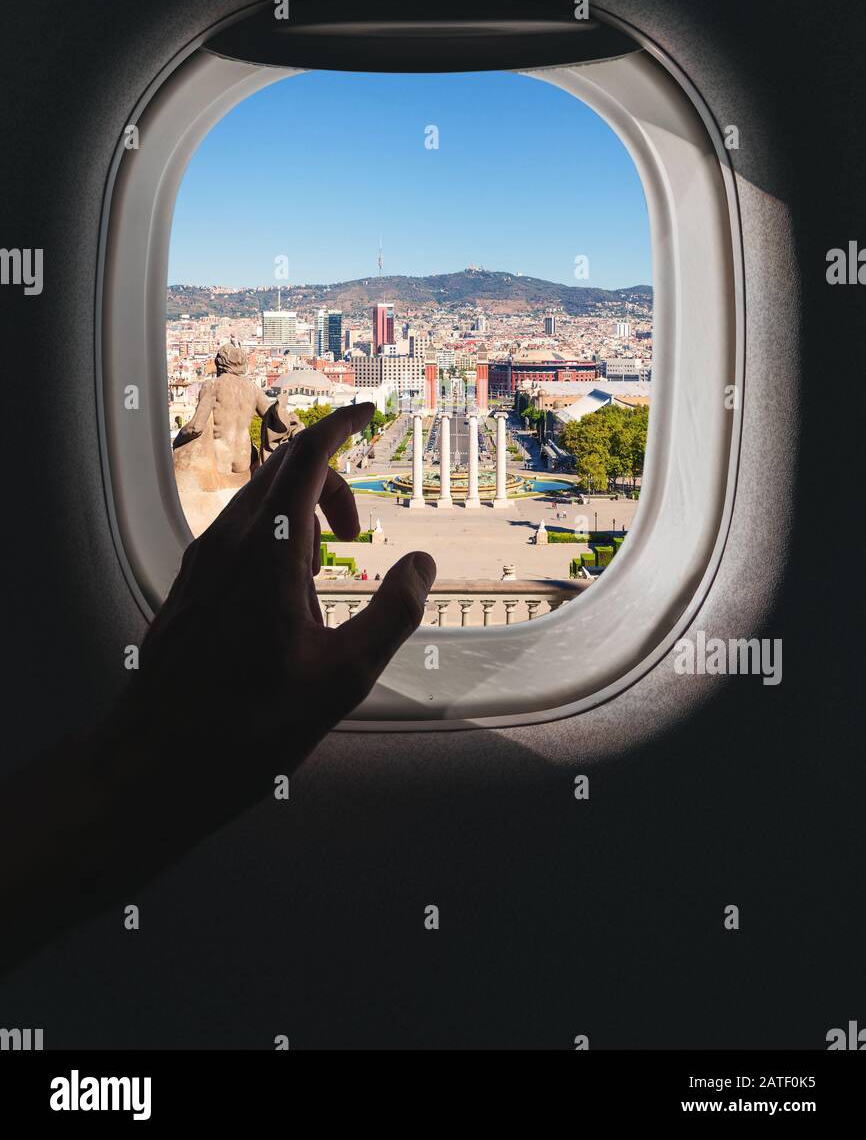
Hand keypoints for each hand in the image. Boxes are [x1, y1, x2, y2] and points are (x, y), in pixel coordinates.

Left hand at [103, 401, 435, 843]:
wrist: (154, 764)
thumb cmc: (247, 727)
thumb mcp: (343, 679)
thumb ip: (392, 613)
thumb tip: (420, 564)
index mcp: (268, 552)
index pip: (306, 457)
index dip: (341, 425)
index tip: (369, 413)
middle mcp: (227, 544)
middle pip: (282, 471)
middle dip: (329, 479)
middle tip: (357, 528)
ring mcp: (200, 563)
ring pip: (255, 501)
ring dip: (299, 510)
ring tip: (325, 564)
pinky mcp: (188, 587)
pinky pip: (235, 531)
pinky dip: (272, 533)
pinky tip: (285, 589)